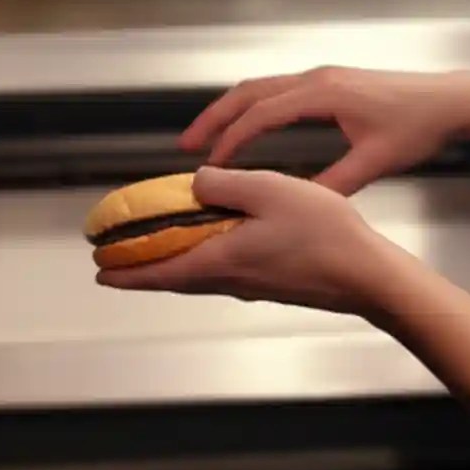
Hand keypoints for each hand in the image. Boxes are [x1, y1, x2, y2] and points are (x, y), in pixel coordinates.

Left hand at [96, 167, 420, 315]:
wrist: (369, 276)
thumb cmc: (325, 236)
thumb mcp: (268, 190)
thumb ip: (224, 184)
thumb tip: (195, 184)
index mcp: (220, 260)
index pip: (157, 272)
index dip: (125, 272)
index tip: (100, 271)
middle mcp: (230, 279)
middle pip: (172, 278)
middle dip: (139, 271)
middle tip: (115, 264)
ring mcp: (252, 285)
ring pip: (197, 276)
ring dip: (170, 266)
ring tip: (156, 251)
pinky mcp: (271, 284)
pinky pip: (223, 273)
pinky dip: (202, 261)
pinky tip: (213, 244)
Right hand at [181, 68, 469, 194]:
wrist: (450, 101)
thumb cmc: (419, 126)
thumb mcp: (376, 161)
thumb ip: (336, 183)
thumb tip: (301, 204)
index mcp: (324, 94)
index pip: (262, 114)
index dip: (232, 138)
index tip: (211, 163)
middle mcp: (316, 79)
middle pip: (249, 92)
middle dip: (214, 118)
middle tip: (186, 144)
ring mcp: (321, 77)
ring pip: (260, 88)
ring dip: (229, 111)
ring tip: (205, 138)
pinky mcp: (328, 83)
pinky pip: (276, 91)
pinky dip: (251, 108)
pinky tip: (245, 129)